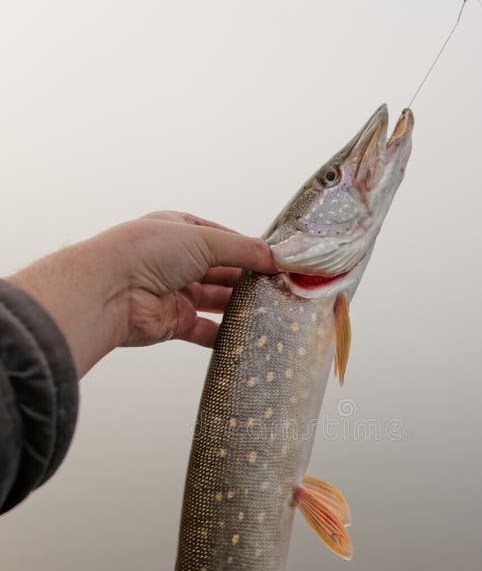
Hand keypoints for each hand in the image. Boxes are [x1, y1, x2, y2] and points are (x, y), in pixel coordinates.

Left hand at [8, 211, 275, 376]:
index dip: (252, 252)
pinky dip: (225, 335)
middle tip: (283, 290)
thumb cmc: (147, 252)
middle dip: (250, 282)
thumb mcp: (202, 239)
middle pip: (224, 273)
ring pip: (217, 301)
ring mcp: (177, 293)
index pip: (226, 241)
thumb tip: (275, 258)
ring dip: (241, 308)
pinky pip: (205, 331)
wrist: (110, 291)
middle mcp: (179, 262)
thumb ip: (242, 249)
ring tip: (273, 313)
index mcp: (182, 233)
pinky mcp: (174, 323)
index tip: (279, 264)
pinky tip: (248, 337)